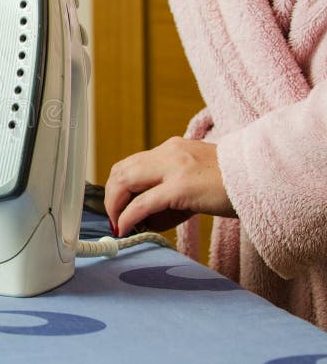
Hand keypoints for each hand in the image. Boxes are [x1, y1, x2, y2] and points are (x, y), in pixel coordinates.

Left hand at [104, 136, 236, 236]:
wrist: (265, 179)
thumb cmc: (235, 185)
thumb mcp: (197, 178)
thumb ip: (171, 190)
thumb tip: (146, 217)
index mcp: (173, 148)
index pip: (131, 162)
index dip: (117, 185)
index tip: (116, 204)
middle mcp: (169, 152)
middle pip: (121, 169)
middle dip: (110, 196)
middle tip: (113, 217)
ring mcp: (174, 168)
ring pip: (125, 181)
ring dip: (115, 205)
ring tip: (118, 223)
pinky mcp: (181, 188)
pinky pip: (143, 203)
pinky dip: (128, 216)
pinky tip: (126, 228)